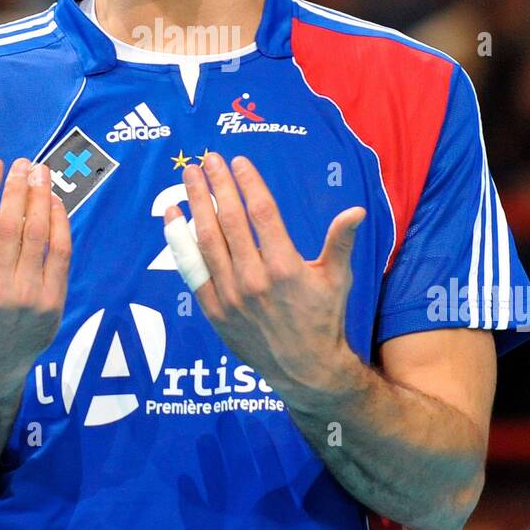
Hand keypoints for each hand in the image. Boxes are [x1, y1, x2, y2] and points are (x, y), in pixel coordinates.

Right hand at [0, 157, 71, 398]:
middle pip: (8, 227)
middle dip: (17, 189)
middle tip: (23, 163)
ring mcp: (26, 297)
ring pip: (36, 236)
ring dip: (40, 199)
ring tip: (40, 173)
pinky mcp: (51, 302)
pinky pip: (59, 254)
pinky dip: (59, 224)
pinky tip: (55, 202)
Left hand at [164, 152, 364, 409]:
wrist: (303, 371)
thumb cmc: (323, 319)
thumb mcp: (337, 280)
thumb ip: (340, 242)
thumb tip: (356, 211)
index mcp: (286, 267)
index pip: (261, 213)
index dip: (248, 183)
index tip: (237, 161)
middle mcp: (254, 279)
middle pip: (229, 220)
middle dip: (217, 184)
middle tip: (207, 159)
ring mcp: (230, 295)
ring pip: (206, 239)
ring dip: (195, 203)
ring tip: (188, 176)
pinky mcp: (213, 309)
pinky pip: (191, 268)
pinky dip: (180, 240)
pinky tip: (173, 216)